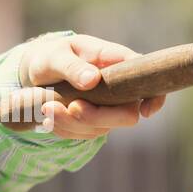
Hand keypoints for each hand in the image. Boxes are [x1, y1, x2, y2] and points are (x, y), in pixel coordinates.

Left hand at [12, 33, 165, 138]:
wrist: (38, 73)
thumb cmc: (51, 57)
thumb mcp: (55, 56)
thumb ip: (72, 67)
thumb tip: (92, 79)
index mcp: (116, 61)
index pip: (146, 79)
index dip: (154, 97)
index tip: (145, 111)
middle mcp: (118, 87)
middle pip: (126, 114)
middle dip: (96, 116)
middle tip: (70, 107)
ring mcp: (108, 107)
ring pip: (101, 128)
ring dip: (71, 123)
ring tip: (47, 108)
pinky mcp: (93, 122)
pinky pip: (83, 135)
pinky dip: (64, 128)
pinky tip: (49, 115)